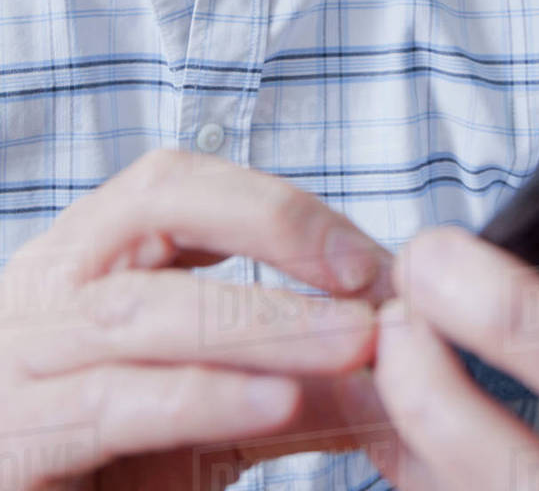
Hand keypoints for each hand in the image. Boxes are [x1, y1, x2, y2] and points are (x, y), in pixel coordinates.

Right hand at [0, 148, 389, 489]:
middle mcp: (48, 283)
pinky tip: (279, 404)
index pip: (179, 180)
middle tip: (366, 276)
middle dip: (271, 227)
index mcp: (92, 250)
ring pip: (140, 308)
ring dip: (261, 321)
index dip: (276, 205)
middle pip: (154, 205)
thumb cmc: (111, 453)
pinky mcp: (15, 440)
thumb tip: (404, 347)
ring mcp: (20, 357)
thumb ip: (296, 369)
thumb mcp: (212, 398)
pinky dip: (204, 397)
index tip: (364, 256)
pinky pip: (112, 403)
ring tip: (354, 342)